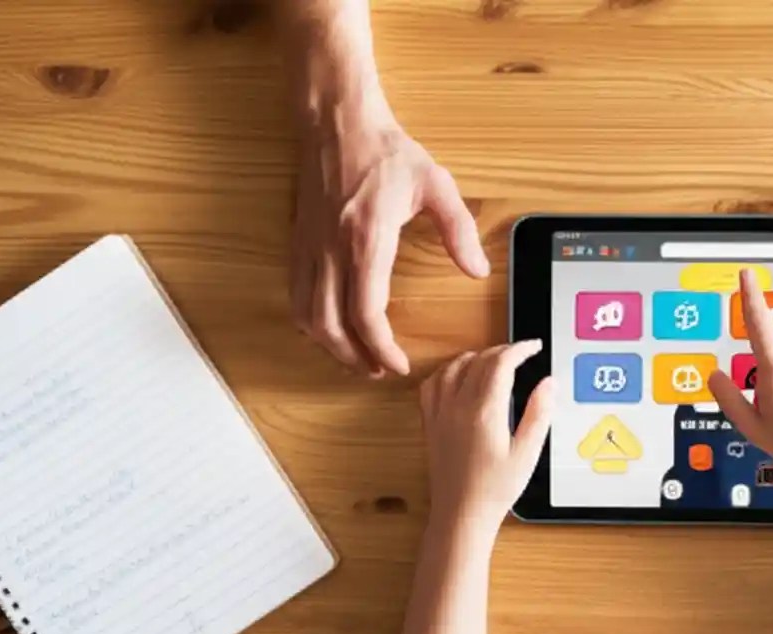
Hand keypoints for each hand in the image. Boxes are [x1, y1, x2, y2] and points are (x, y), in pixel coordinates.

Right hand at [291, 90, 489, 377]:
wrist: (337, 122)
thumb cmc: (386, 152)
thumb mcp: (436, 185)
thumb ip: (459, 231)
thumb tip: (476, 270)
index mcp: (366, 239)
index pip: (366, 312)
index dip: (381, 348)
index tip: (398, 364)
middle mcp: (331, 249)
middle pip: (331, 326)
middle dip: (355, 358)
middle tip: (379, 372)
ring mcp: (309, 247)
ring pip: (307, 316)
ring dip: (330, 346)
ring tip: (357, 359)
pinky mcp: (298, 243)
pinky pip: (296, 296)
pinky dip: (311, 323)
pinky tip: (331, 330)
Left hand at [419, 340, 554, 528]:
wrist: (461, 515)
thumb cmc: (496, 489)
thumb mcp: (527, 454)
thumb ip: (539, 414)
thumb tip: (548, 383)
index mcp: (485, 411)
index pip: (501, 363)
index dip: (520, 349)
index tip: (534, 347)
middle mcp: (459, 405)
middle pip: (479, 360)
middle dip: (502, 351)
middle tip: (521, 355)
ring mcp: (440, 413)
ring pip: (454, 366)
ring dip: (476, 357)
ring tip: (494, 360)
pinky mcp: (430, 423)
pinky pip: (432, 384)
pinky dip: (447, 371)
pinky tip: (459, 375)